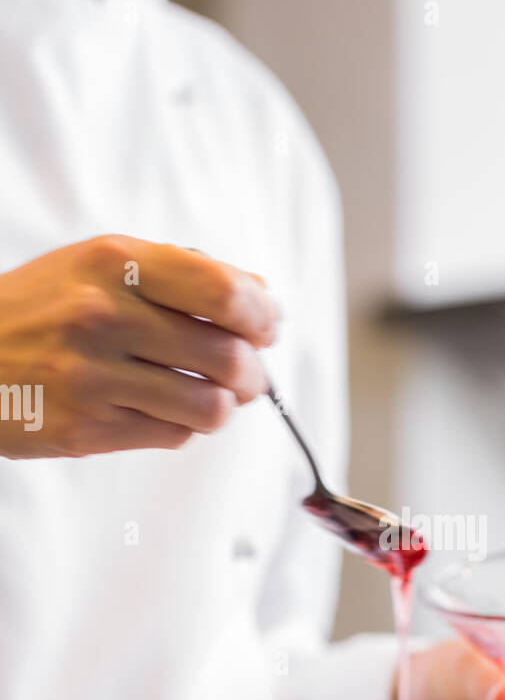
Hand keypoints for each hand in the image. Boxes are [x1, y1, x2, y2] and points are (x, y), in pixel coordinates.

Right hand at [0, 235, 278, 458]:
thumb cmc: (43, 308)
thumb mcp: (102, 265)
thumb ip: (182, 273)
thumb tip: (263, 299)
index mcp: (114, 264)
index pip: (222, 291)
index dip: (261, 316)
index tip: (266, 328)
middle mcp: (103, 316)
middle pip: (226, 356)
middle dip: (253, 373)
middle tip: (249, 376)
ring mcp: (92, 376)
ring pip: (208, 406)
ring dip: (224, 406)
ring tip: (215, 397)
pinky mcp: (85, 428)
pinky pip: (172, 435)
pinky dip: (183, 427)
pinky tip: (168, 411)